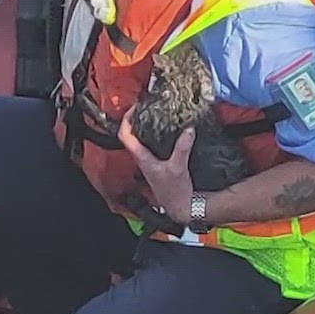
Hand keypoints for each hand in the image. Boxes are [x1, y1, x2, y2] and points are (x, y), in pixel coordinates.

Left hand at [118, 108, 194, 224]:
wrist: (180, 207)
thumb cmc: (174, 191)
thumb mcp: (178, 167)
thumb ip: (183, 147)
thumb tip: (188, 129)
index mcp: (142, 158)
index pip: (125, 135)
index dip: (127, 119)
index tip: (135, 107)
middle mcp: (142, 159)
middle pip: (131, 135)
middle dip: (135, 118)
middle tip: (143, 106)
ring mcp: (149, 162)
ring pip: (140, 140)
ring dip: (143, 126)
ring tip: (152, 113)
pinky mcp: (157, 164)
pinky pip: (151, 145)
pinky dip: (154, 135)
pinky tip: (164, 131)